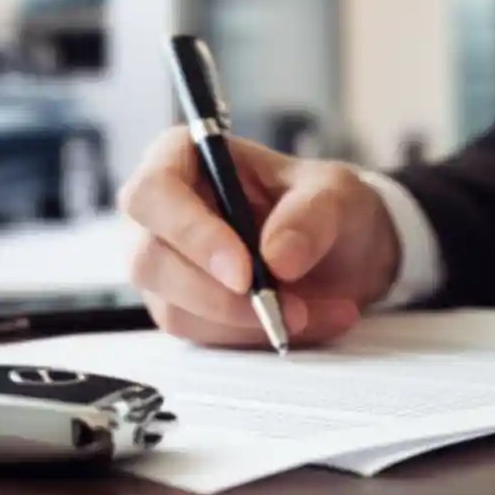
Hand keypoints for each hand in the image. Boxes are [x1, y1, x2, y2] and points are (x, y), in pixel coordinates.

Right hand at [119, 127, 400, 347]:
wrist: (343, 252)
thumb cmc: (325, 206)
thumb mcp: (337, 195)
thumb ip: (311, 217)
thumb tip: (277, 259)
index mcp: (182, 158)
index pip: (154, 193)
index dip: (192, 235)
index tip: (244, 273)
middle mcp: (160, 213)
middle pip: (150, 261)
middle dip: (217, 295)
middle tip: (282, 308)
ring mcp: (164, 265)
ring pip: (174, 309)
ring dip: (246, 322)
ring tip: (311, 312)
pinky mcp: (182, 309)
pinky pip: (201, 336)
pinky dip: (253, 337)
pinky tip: (300, 323)